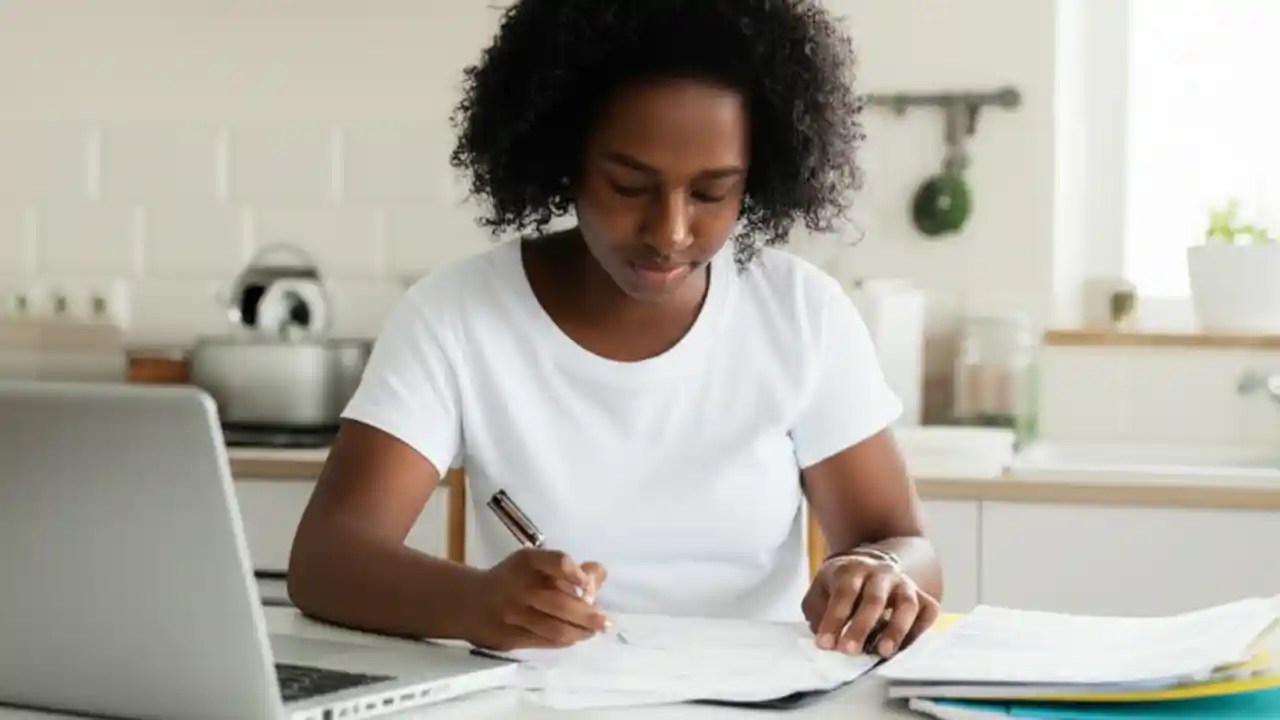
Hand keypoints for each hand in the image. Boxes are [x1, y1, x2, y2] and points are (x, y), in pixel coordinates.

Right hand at [467, 548, 609, 651]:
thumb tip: (599, 574)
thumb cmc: (515, 579)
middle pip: (560, 603)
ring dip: (580, 632)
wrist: (472, 602)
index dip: (576, 574)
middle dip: (587, 615)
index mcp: (527, 561)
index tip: (589, 585)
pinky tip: (575, 636)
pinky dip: (565, 640)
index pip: (557, 562)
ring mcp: (513, 614)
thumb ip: (568, 568)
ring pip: (555, 628)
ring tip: (594, 631)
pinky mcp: (510, 637)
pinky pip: (545, 641)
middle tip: (605, 622)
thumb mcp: (536, 564)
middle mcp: (519, 586)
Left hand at [801, 553, 938, 657]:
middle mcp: (882, 574)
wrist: (874, 565)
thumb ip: (817, 611)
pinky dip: (919, 631)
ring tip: (883, 652)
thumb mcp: (821, 589)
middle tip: (849, 650)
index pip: (844, 593)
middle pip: (874, 599)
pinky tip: (904, 648)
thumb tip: (824, 637)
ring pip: (906, 605)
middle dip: (861, 627)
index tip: (824, 644)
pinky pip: (928, 612)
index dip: (834, 619)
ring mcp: (905, 586)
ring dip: (895, 630)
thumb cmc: (843, 585)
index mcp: (853, 570)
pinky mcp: (923, 598)